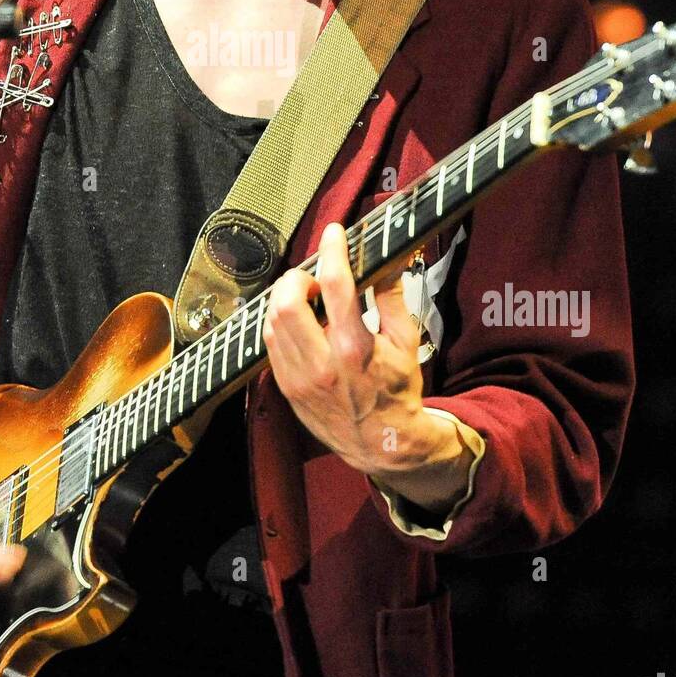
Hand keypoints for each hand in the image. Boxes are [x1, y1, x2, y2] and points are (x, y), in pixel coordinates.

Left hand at [262, 221, 432, 477]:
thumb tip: (389, 257)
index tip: (333, 233)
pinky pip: (270, 343)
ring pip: (272, 321)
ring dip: (285, 298)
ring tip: (306, 297)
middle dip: (297, 277)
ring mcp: (299, 379)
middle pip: (287, 302)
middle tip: (312, 277)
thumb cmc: (397, 389)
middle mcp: (322, 364)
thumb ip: (392, 296)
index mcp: (355, 349)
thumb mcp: (406, 341)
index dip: (332, 251)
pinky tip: (297, 320)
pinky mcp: (286, 388)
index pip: (335, 285)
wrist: (381, 444)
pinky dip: (278, 322)